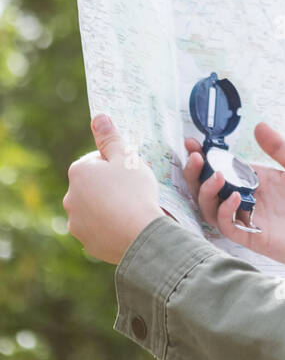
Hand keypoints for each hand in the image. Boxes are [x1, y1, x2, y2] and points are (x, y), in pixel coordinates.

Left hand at [65, 115, 166, 263]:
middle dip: (109, 185)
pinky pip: (99, 229)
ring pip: (94, 208)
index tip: (130, 171)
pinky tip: (126, 225)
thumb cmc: (134, 191)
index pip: (96, 160)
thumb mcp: (126, 158)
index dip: (115, 163)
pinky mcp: (86, 242)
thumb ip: (110, 138)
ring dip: (108, 206)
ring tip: (131, 210)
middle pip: (93, 185)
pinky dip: (109, 226)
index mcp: (79, 172)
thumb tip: (98, 117)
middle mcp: (70, 197)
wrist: (140, 235)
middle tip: (133, 190)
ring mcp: (76, 222)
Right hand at [182, 122, 284, 294]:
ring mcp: (249, 219)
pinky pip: (227, 226)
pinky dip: (225, 210)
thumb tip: (258, 125)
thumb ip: (279, 148)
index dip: (207, 156)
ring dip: (206, 191)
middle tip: (194, 156)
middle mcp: (249, 200)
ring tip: (215, 174)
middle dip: (196, 172)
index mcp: (259, 183)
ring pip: (210, 208)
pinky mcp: (253, 237)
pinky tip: (234, 196)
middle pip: (210, 188)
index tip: (193, 142)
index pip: (224, 168)